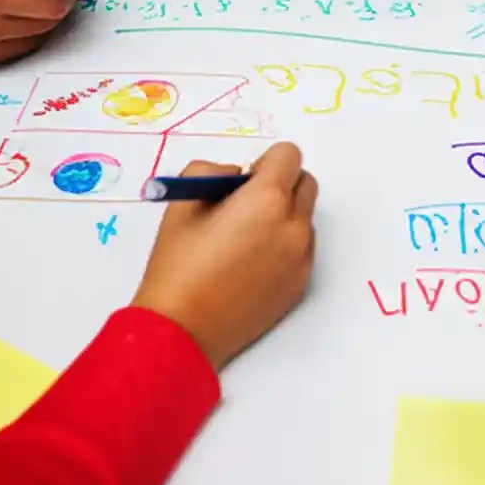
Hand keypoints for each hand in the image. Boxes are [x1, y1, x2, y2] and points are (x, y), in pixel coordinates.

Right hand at [131, 143, 318, 370]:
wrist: (183, 330)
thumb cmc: (178, 265)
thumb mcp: (184, 202)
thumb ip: (211, 172)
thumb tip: (236, 175)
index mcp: (267, 200)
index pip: (290, 155)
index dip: (265, 161)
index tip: (244, 181)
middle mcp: (294, 225)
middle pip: (306, 183)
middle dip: (280, 184)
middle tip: (245, 205)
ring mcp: (302, 257)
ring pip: (305, 217)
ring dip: (284, 215)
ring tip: (244, 239)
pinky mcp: (301, 283)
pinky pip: (301, 248)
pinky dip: (284, 245)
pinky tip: (250, 264)